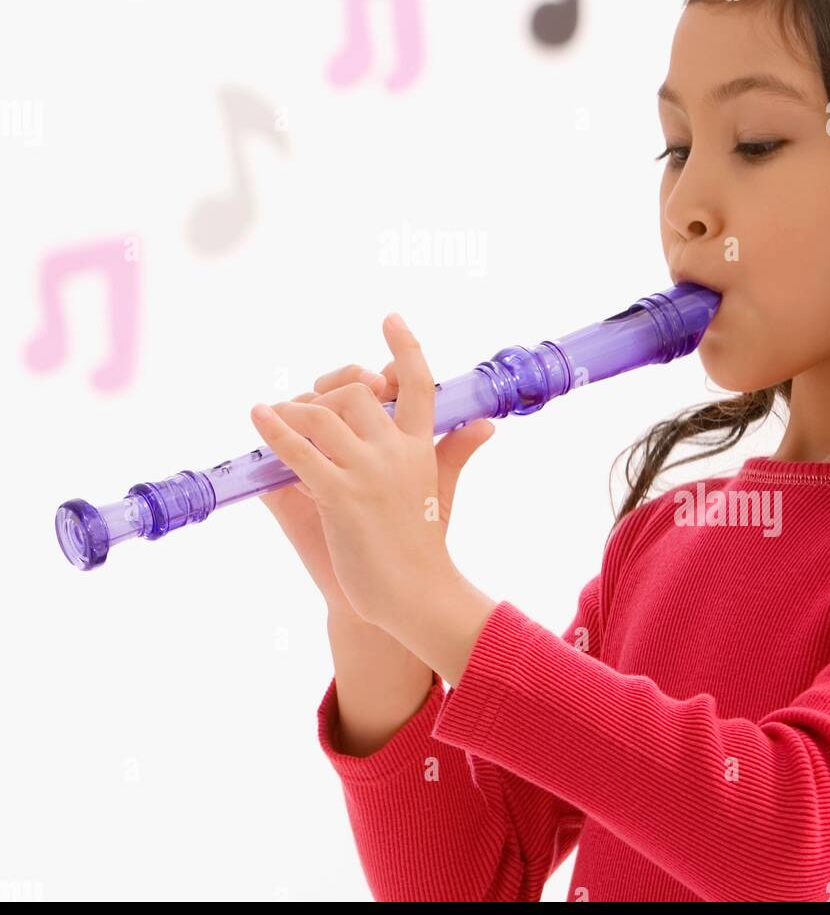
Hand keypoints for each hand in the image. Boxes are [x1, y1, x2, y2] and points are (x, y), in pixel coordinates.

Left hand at [251, 313, 494, 633]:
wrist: (417, 596)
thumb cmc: (426, 546)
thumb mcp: (444, 490)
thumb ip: (457, 451)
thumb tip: (486, 422)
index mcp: (422, 447)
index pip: (419, 384)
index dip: (405, 348)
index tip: (391, 319)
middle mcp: (396, 452)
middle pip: (357, 392)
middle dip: (328, 390)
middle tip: (307, 405)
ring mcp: (368, 472)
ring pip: (323, 415)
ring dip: (293, 409)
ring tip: (276, 413)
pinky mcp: (340, 496)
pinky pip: (299, 452)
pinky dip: (274, 432)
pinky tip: (259, 417)